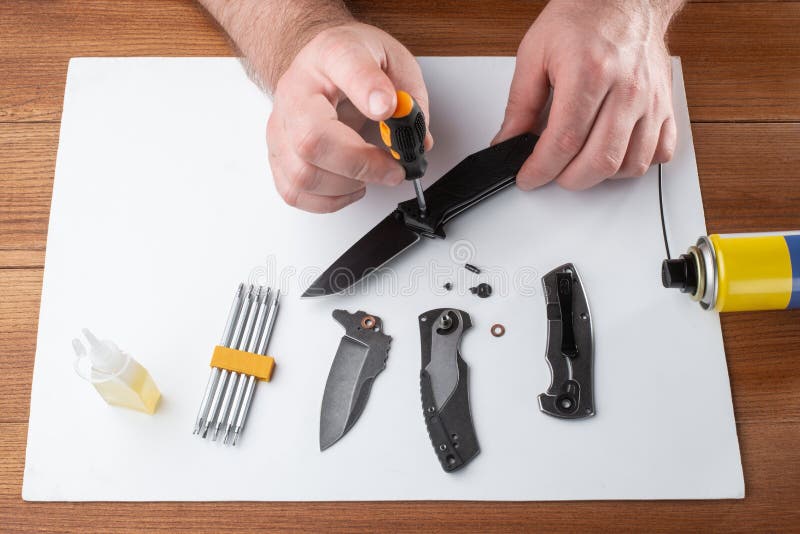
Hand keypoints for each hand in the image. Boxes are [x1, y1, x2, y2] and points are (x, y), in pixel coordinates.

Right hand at [267, 22, 432, 212]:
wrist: (323, 67)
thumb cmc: (356, 63)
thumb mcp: (394, 62)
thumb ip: (410, 98)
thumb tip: (415, 138)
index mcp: (329, 55)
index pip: (343, 63)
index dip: (366, 88)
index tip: (387, 107)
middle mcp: (296, 90)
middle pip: (312, 139)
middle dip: (360, 164)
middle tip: (392, 168)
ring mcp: (281, 126)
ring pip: (302, 174)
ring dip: (346, 186)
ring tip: (369, 176)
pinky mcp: (278, 156)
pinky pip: (294, 192)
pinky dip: (329, 200)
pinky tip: (349, 185)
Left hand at [494, 0, 679, 190]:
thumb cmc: (582, 17)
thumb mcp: (535, 53)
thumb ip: (519, 104)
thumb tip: (508, 141)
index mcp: (589, 72)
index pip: (564, 141)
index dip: (541, 169)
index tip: (528, 177)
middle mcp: (626, 88)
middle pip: (599, 161)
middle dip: (568, 179)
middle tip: (551, 172)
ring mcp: (651, 99)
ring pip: (631, 164)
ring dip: (600, 176)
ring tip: (579, 163)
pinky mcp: (666, 105)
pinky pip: (660, 153)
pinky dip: (635, 163)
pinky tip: (613, 152)